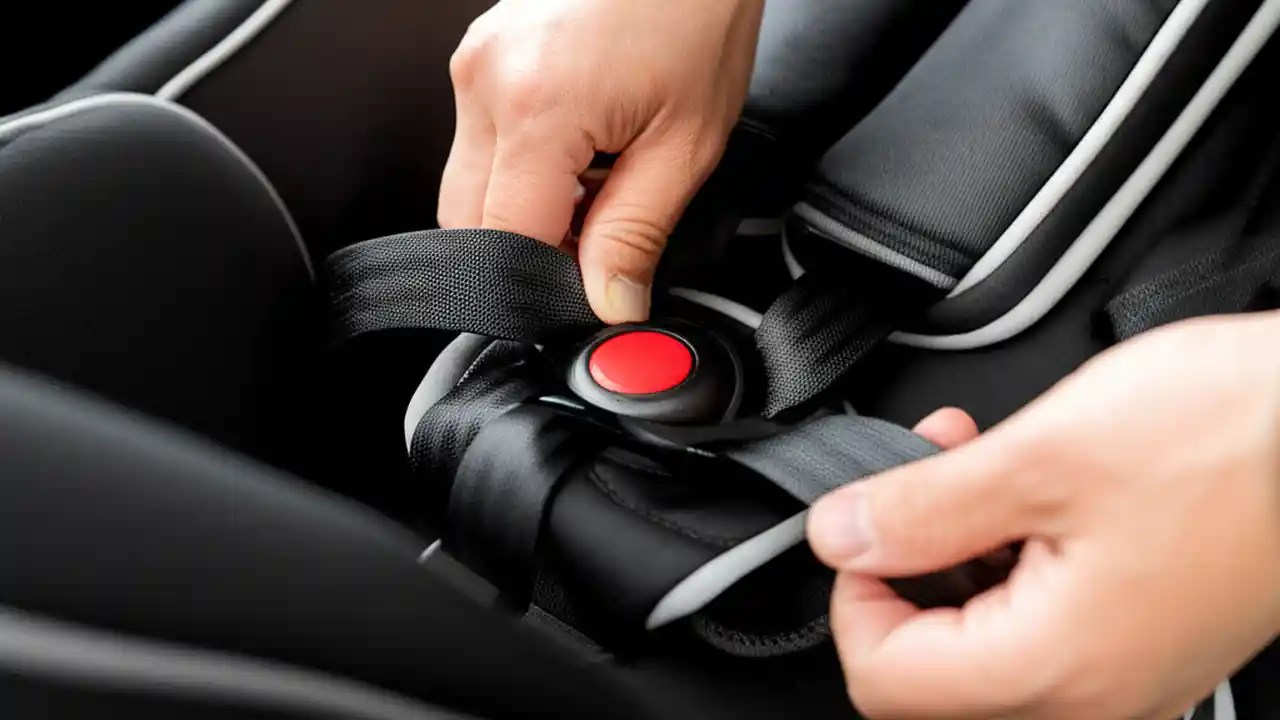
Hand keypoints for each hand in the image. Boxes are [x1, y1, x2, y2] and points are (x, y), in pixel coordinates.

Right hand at [440, 0, 763, 322]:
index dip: (545, 281)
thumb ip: (636, 234)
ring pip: (472, 184)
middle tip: (599, 235)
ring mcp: (474, 61)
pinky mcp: (480, 54)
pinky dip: (524, 165)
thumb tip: (608, 303)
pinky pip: (482, 141)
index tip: (587, 289)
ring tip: (599, 174)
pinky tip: (580, 146)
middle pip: (470, 220)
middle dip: (528, 248)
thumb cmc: (697, 11)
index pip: (506, 242)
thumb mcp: (687, 142)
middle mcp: (486, 81)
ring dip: (526, 205)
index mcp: (537, 107)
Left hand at [808, 312, 1279, 718]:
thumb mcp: (1044, 455)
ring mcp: (1124, 675)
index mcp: (1057, 668)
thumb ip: (921, 508)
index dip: (854, 592)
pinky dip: (1011, 563)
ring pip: (981, 645)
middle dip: (907, 563)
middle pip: (928, 670)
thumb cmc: (1237, 436)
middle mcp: (1094, 697)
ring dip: (957, 553)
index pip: (883, 678)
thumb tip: (841, 537)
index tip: (867, 524)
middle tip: (925, 476)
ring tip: (977, 469)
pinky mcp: (1145, 641)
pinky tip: (1026, 494)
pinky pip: (1039, 629)